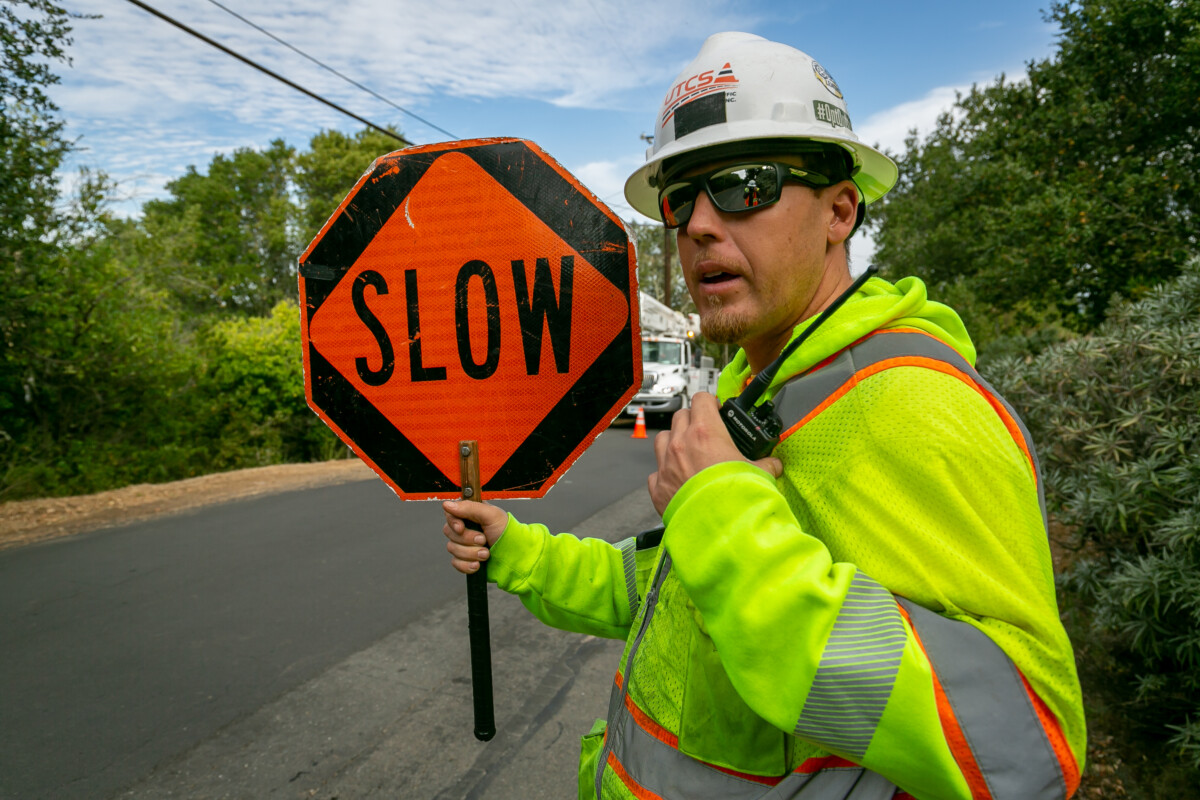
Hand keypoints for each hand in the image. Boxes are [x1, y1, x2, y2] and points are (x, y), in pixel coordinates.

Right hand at [442, 499, 507, 574]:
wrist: (515, 556)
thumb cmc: (507, 533)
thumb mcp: (491, 515)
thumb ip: (469, 508)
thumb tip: (447, 504)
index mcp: (470, 514)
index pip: (450, 515)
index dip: (454, 523)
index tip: (461, 528)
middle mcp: (465, 528)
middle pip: (450, 533)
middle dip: (468, 540)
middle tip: (483, 540)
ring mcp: (464, 545)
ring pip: (453, 549)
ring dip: (471, 553)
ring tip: (486, 553)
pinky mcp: (465, 559)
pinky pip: (456, 563)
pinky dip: (467, 565)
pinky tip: (478, 564)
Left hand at [647, 392, 782, 515]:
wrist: (718, 529)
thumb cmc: (736, 499)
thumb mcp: (760, 475)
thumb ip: (766, 465)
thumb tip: (774, 464)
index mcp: (705, 433)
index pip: (702, 399)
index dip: (710, 403)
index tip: (716, 410)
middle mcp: (681, 444)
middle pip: (680, 416)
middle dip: (692, 420)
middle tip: (704, 432)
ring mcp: (666, 465)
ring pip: (663, 438)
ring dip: (674, 441)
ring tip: (687, 452)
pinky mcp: (658, 488)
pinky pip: (655, 472)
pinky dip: (664, 473)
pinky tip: (677, 481)